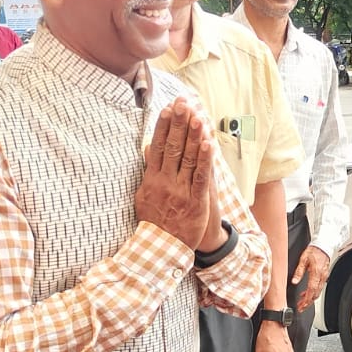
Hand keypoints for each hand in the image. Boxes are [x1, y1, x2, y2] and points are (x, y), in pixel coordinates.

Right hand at [136, 99, 213, 249]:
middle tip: (182, 103)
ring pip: (187, 159)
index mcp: (152, 179)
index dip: (163, 127)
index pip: (157, 147)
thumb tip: (148, 148)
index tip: (167, 109)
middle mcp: (165, 182)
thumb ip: (148, 171)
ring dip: (192, 136)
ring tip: (196, 116)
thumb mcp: (143, 196)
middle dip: (178, 124)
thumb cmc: (154, 221)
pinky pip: (200, 177)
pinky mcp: (195, 202)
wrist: (161, 249)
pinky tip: (208, 143)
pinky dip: (204, 159)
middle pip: (172, 147)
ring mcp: (180, 191)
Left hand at [291, 246, 330, 311]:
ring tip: (302, 302)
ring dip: (310, 298)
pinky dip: (313, 292)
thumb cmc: (313, 251)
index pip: (311, 290)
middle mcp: (321, 277)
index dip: (306, 300)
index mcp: (316, 273)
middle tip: (301, 307)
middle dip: (308, 302)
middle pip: (315, 294)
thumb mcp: (303, 260)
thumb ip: (298, 271)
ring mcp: (324, 277)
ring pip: (318, 292)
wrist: (323, 246)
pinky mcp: (324, 276)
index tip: (302, 305)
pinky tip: (307, 293)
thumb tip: (294, 281)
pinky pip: (319, 287)